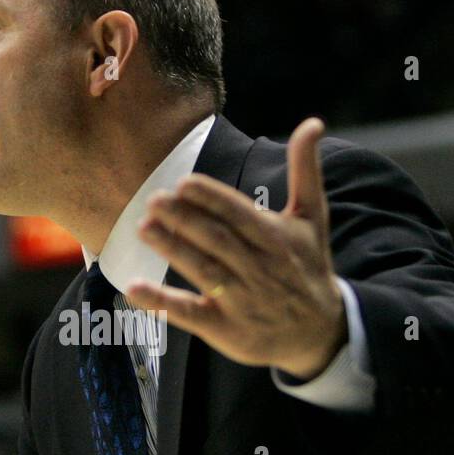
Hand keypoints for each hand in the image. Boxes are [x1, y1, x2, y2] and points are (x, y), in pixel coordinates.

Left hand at [125, 117, 344, 379]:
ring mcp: (241, 301)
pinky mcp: (224, 328)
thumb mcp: (312, 219)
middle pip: (217, 240)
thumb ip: (306, 171)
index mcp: (275, 238)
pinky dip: (161, 302)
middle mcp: (259, 268)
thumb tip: (313, 122)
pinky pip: (189, 314)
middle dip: (185, 219)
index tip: (183, 184)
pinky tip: (133, 287)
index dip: (211, 199)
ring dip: (172, 249)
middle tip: (154, 200)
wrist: (320, 331)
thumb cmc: (308, 267)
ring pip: (202, 270)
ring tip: (143, 227)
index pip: (238, 214)